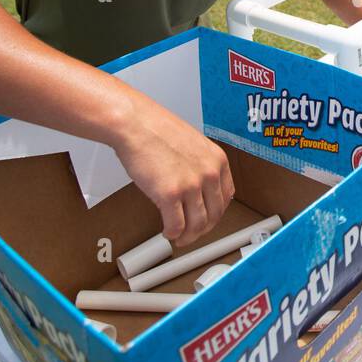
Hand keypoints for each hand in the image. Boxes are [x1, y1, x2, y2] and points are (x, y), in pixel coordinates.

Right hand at [113, 104, 235, 245]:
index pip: (226, 197)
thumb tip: (199, 188)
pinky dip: (172, 233)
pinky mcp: (170, 194)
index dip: (216, 213)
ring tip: (179, 237)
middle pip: (214, 214)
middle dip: (203, 229)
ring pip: (197, 224)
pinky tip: (167, 232)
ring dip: (188, 236)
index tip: (207, 218)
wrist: (136, 124)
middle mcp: (209, 173)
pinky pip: (176, 225)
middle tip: (192, 234)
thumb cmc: (157, 129)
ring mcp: (191, 185)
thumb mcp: (193, 144)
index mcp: (217, 160)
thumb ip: (201, 165)